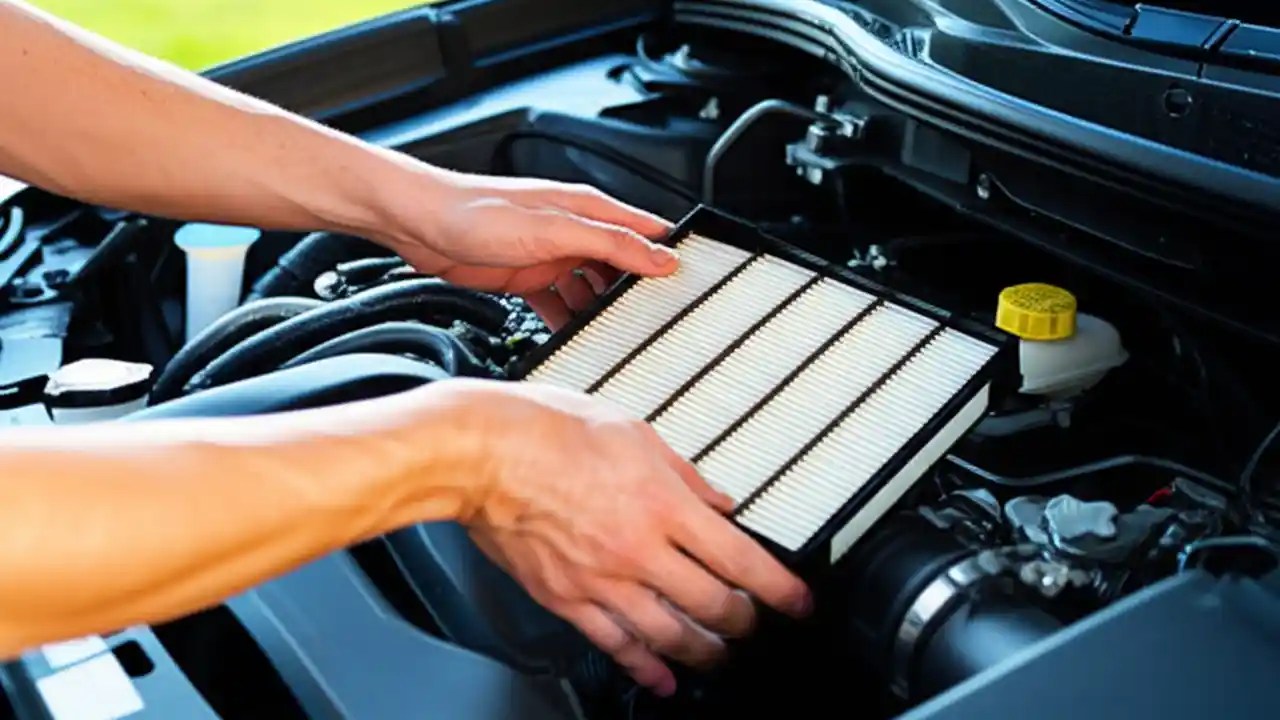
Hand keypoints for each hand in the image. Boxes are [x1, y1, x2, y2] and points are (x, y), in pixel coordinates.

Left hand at [377, 170, 679, 329]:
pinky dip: (567, 321)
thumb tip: (659, 255)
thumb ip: (609, 242)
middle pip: (620, 267)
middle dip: (635, 293)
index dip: (669, 257)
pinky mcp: (526, 278)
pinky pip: (559, 305)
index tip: (689, 286)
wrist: (417, 223)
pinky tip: (573, 337)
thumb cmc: (474, 210)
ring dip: (599, 312)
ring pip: (590, 290)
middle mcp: (572, 231)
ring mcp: (550, 256)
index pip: (644, 233)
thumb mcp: (553, 229)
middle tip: (652, 323)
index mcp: (586, 209)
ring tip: (612, 335)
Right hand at [443, 379, 812, 696]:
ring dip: (704, 651)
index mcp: (664, 505)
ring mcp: (603, 580)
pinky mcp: (567, 598)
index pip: (742, 561)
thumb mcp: (635, 432)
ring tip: (718, 653)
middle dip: (745, 623)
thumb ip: (684, 474)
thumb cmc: (548, 430)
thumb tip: (718, 500)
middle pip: (714, 607)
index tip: (798, 602)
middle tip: (754, 624)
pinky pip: (615, 644)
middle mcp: (640, 550)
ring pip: (670, 636)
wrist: (482, 453)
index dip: (780, 590)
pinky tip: (661, 678)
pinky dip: (644, 667)